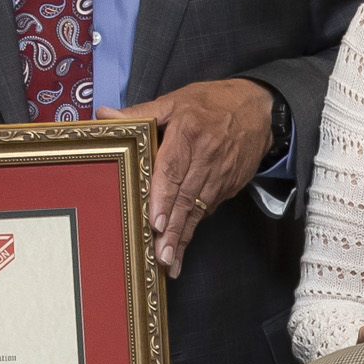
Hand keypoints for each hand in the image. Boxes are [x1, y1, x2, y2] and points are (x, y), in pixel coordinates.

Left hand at [115, 78, 276, 276]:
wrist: (258, 108)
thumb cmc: (211, 103)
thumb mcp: (176, 100)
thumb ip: (141, 113)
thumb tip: (105, 116)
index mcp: (189, 133)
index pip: (172, 170)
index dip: (163, 198)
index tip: (155, 222)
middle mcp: (206, 157)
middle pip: (185, 198)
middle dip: (172, 230)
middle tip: (160, 257)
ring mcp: (220, 174)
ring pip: (197, 210)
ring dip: (183, 237)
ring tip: (171, 263)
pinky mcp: (229, 185)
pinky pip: (207, 209)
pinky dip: (194, 228)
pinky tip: (182, 247)